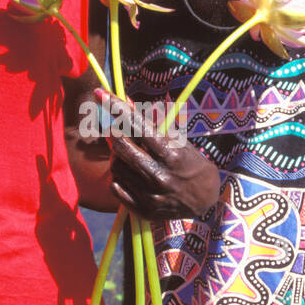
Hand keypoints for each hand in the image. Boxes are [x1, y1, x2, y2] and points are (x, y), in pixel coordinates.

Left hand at [98, 90, 221, 218]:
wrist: (205, 200)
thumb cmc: (189, 163)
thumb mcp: (178, 140)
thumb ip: (151, 124)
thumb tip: (125, 101)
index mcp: (171, 154)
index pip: (136, 125)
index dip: (115, 107)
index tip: (99, 93)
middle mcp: (160, 175)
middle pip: (120, 146)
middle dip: (114, 133)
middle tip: (117, 130)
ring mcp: (151, 196)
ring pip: (115, 167)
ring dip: (117, 156)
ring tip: (130, 156)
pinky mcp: (144, 211)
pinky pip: (115, 188)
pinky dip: (118, 178)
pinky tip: (130, 174)